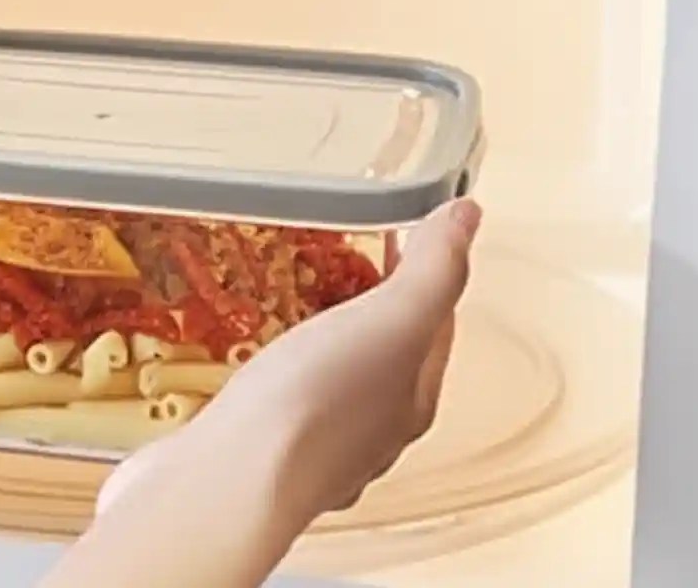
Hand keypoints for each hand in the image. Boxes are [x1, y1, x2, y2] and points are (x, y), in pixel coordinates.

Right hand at [44, 198, 479, 587]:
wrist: (228, 480)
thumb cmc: (314, 401)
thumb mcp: (390, 320)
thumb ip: (433, 269)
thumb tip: (469, 216)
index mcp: (412, 403)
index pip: (436, 329)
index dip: (422, 277)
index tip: (395, 236)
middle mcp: (371, 437)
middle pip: (383, 360)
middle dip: (368, 311)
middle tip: (338, 266)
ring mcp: (314, 454)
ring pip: (330, 388)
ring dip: (318, 347)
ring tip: (292, 307)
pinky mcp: (260, 459)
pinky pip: (277, 408)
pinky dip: (273, 380)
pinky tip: (251, 365)